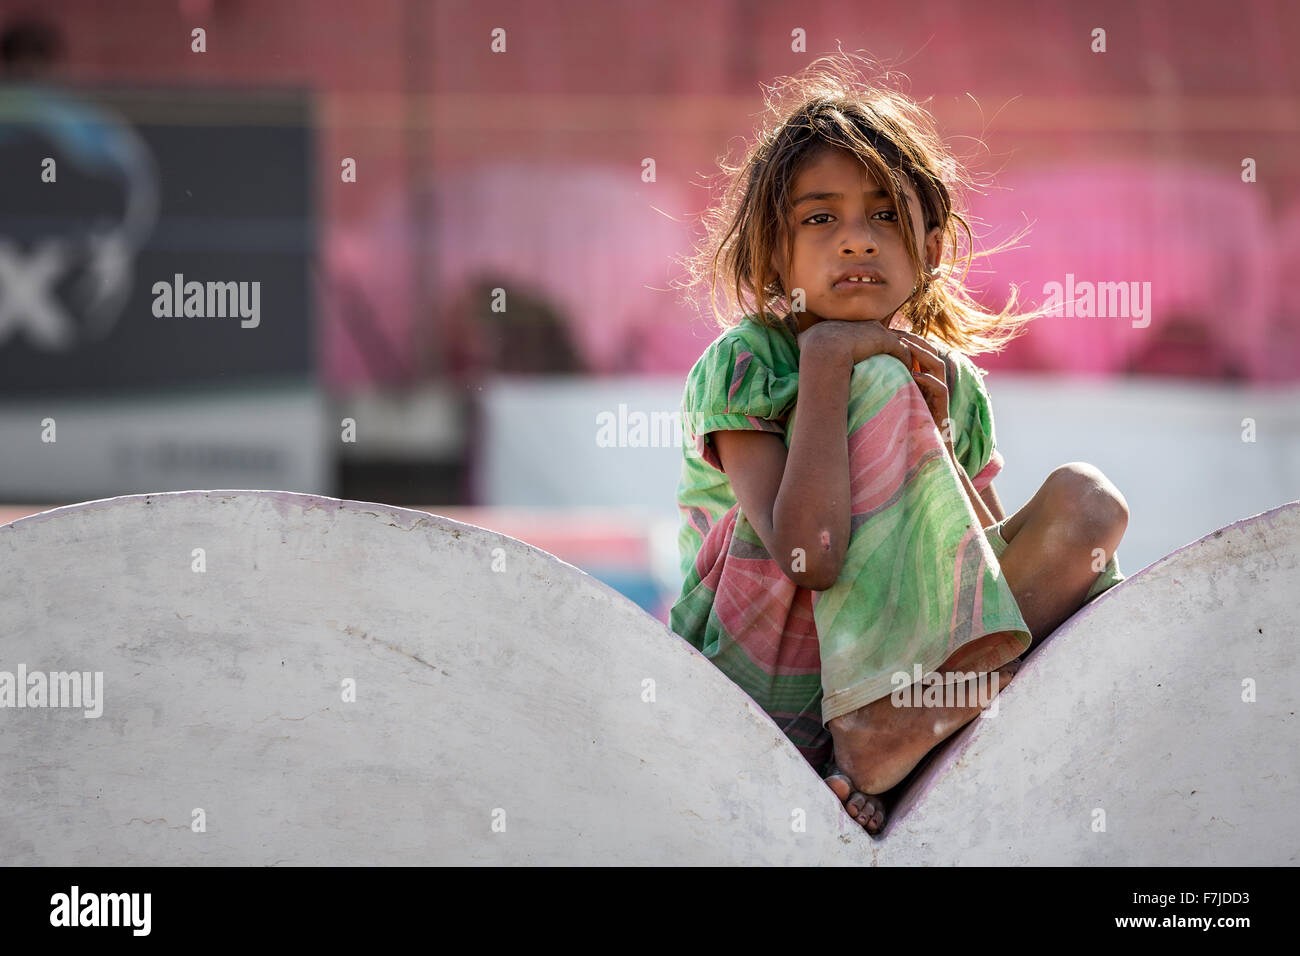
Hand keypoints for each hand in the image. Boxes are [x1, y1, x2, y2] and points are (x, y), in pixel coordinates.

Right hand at [798, 318, 911, 369]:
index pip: (859, 331)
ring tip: (905, 364)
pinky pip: (899, 350)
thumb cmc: (811, 350)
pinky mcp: (883, 340)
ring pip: (892, 340)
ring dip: (899, 352)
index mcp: (844, 323)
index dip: (865, 342)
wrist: (823, 351)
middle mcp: (860, 322)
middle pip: (877, 332)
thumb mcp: (806, 340)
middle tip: (891, 356)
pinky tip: (908, 369)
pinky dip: (905, 360)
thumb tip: (798, 341)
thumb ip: (806, 340)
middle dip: (885, 344)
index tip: (868, 352)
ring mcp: (872, 330)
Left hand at [893, 329, 954, 451]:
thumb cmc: (903, 428)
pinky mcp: (943, 408)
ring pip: (938, 365)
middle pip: (930, 352)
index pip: (919, 351)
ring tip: (904, 345)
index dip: (906, 339)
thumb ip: (885, 385)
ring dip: (922, 353)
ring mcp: (940, 395)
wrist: (923, 453)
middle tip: (895, 332)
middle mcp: (933, 384)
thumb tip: (859, 372)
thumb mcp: (891, 401)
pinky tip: (913, 374)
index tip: (887, 331)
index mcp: (923, 379)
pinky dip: (927, 379)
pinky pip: (940, 387)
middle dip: (914, 340)